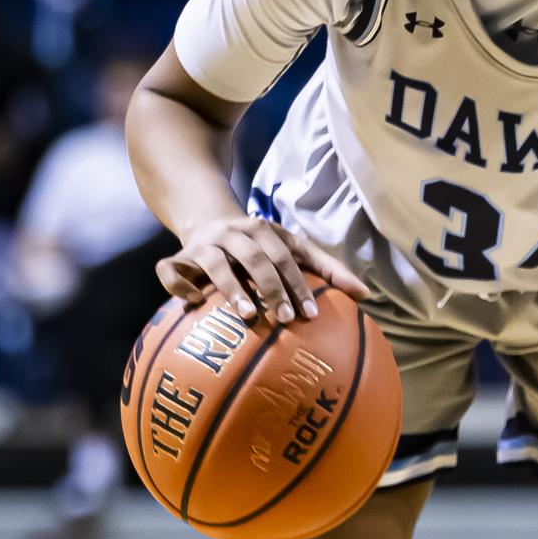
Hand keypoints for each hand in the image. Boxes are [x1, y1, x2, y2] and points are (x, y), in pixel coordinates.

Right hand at [154, 215, 368, 323]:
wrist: (207, 219)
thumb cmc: (261, 246)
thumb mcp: (292, 249)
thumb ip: (327, 269)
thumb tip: (366, 295)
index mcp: (266, 231)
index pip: (288, 257)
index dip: (300, 284)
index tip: (311, 314)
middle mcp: (235, 234)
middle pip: (256, 259)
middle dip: (272, 288)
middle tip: (285, 319)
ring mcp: (204, 245)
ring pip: (215, 263)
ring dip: (231, 288)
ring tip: (248, 315)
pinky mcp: (178, 256)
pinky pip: (171, 270)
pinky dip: (180, 286)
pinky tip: (193, 304)